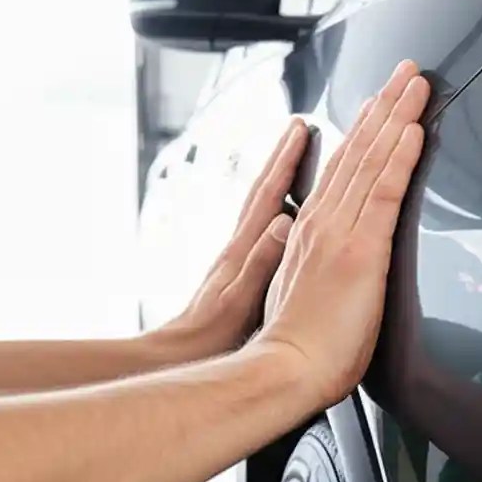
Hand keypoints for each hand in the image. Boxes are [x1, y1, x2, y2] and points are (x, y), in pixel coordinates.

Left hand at [149, 119, 308, 360]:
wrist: (179, 357)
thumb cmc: (212, 336)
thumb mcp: (240, 301)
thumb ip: (261, 262)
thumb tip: (283, 220)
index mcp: (244, 250)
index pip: (269, 194)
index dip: (286, 161)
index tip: (302, 128)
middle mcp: (240, 245)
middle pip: (264, 189)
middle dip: (282, 155)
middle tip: (300, 124)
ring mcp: (238, 257)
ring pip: (262, 205)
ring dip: (278, 177)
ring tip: (293, 154)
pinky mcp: (238, 271)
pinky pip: (262, 227)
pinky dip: (275, 207)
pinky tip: (286, 209)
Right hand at [255, 60, 430, 405]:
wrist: (284, 369)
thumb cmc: (297, 347)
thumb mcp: (299, 293)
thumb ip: (313, 266)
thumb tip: (325, 258)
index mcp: (309, 232)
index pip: (340, 169)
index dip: (361, 132)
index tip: (377, 103)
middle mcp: (322, 222)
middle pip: (357, 151)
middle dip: (383, 106)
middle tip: (405, 71)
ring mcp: (340, 231)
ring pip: (372, 159)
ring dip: (396, 116)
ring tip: (415, 82)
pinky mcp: (362, 249)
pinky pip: (385, 190)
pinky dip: (399, 156)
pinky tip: (414, 128)